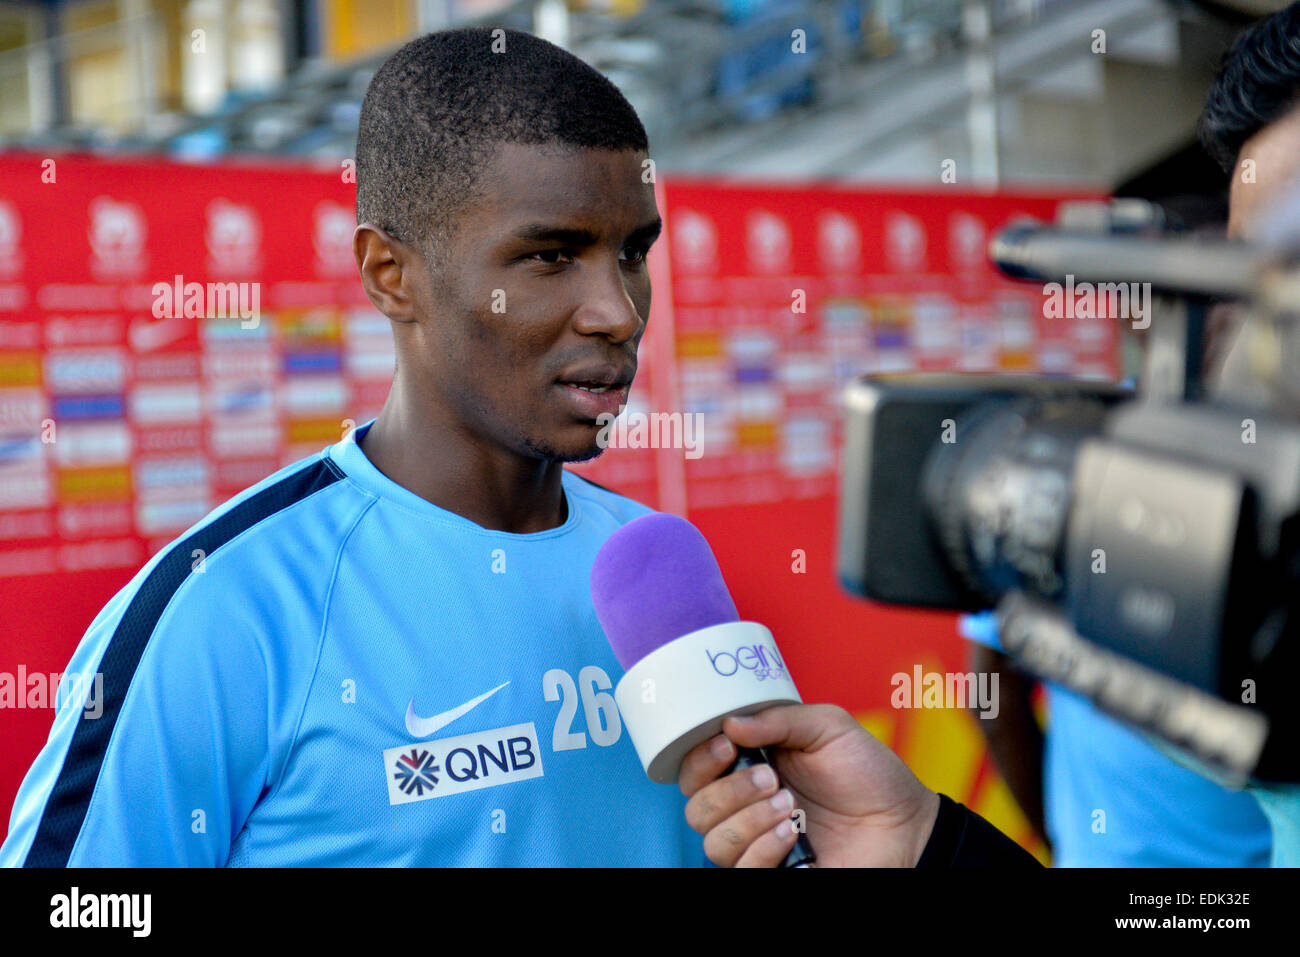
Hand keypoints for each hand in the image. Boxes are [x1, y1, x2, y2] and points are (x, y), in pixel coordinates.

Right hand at [678, 703, 939, 866]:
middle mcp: (745, 807)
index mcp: (750, 766)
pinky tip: (793, 834)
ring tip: (789, 806)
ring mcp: (757, 843)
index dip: (699, 759)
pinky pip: (741, 868)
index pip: (695, 770)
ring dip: (747, 820)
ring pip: (713, 841)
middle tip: (771, 778)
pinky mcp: (772, 871)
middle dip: (728, 790)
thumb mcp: (828, 727)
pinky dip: (762, 849)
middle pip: (696, 807)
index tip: (726, 746)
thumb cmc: (869, 772)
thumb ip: (778, 719)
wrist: (905, 823)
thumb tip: (730, 723)